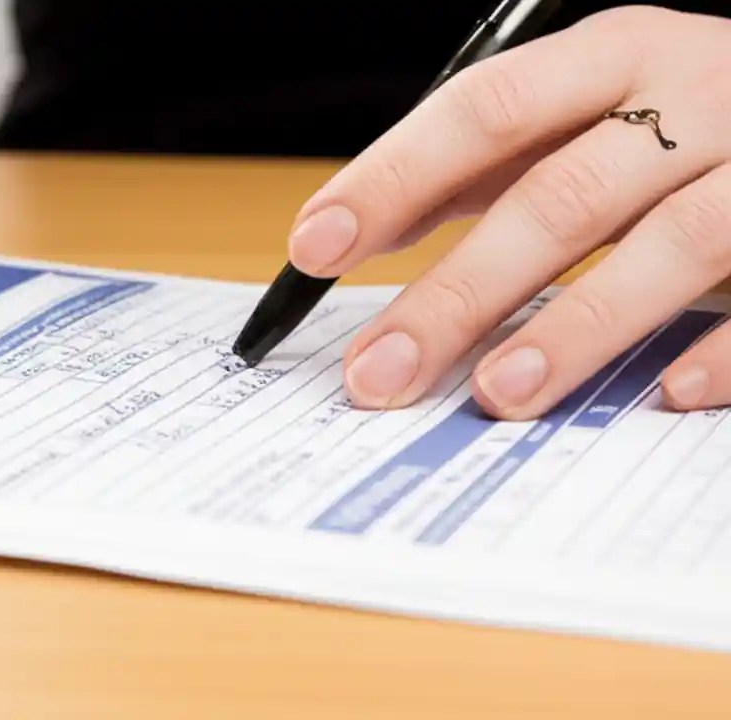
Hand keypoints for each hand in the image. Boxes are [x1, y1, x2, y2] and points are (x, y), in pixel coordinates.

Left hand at [287, 7, 730, 418]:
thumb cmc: (684, 114)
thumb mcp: (588, 108)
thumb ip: (484, 162)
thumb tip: (356, 222)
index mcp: (617, 53)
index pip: (485, 108)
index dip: (395, 175)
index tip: (315, 244)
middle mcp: (696, 94)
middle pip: (560, 197)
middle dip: (459, 292)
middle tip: (380, 372)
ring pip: (672, 244)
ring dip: (576, 325)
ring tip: (496, 395)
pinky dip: (724, 347)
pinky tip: (663, 391)